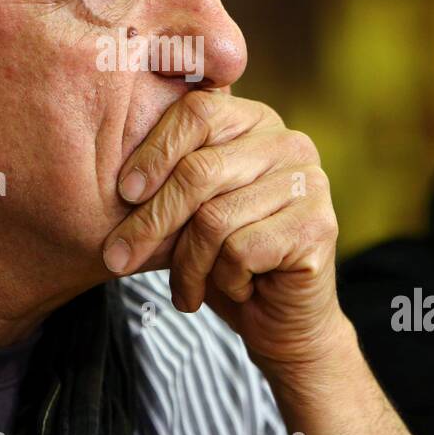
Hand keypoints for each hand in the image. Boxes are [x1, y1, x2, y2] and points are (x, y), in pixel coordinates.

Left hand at [100, 90, 433, 434]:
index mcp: (257, 121)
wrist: (282, 321)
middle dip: (151, 221)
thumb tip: (115, 173)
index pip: (197, 113)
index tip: (124, 193)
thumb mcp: (189, 209)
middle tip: (118, 258)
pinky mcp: (317, 227)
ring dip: (187, 265)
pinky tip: (236, 288)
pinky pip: (240, 251)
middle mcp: (290, 143)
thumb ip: (169, 174)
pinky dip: (224, 280)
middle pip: (199, 171)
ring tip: (185, 288)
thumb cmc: (226, 258)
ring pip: (214, 219)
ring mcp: (309, 183)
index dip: (153, 151)